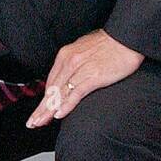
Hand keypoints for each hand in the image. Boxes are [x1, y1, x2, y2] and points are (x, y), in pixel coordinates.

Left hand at [27, 28, 143, 128]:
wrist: (128, 37)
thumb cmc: (110, 43)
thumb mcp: (84, 49)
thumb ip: (74, 62)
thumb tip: (68, 75)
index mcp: (66, 55)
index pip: (51, 81)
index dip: (45, 98)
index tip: (39, 110)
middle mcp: (69, 62)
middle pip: (52, 90)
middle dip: (41, 108)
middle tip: (32, 122)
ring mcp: (80, 69)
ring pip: (60, 93)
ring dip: (48, 110)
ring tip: (39, 123)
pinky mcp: (93, 76)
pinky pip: (76, 93)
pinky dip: (66, 105)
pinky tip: (58, 115)